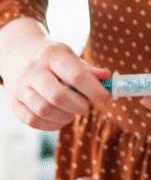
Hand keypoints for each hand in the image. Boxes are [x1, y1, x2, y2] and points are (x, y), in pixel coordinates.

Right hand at [0, 16, 112, 130]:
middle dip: (79, 105)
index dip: (95, 90)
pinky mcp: (14, 104)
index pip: (76, 75)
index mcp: (51, 55)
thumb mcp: (69, 55)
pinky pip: (33, 121)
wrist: (18, 55)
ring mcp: (21, 89)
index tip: (108, 99)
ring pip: (44, 110)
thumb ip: (88, 69)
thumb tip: (107, 77)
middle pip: (59, 96)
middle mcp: (33, 72)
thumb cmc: (51, 57)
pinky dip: (51, 124)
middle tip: (86, 106)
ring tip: (74, 111)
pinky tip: (61, 118)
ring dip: (66, 116)